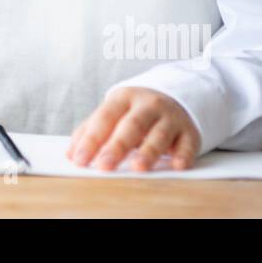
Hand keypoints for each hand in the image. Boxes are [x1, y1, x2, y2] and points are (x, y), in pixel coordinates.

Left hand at [66, 86, 200, 171]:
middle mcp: (148, 105)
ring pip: (160, 133)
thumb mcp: (114, 111)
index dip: (91, 139)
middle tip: (105, 165)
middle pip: (132, 125)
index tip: (80, 160)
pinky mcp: (189, 131)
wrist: (175, 96)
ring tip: (138, 166)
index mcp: (124, 98)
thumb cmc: (136, 111)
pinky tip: (176, 165)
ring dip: (149, 151)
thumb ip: (91, 130)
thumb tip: (72, 154)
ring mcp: (171, 117)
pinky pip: (188, 143)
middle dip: (117, 146)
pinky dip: (183, 154)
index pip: (104, 117)